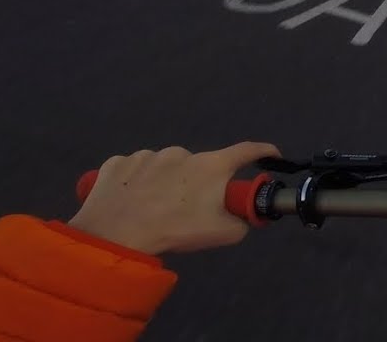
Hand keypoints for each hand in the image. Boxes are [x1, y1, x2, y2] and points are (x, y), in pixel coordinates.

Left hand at [68, 142, 279, 255]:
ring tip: (152, 209)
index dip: (263, 151)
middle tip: (187, 208)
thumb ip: (241, 222)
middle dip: (198, 183)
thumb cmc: (174, 230)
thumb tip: (243, 215)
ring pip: (164, 167)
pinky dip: (137, 183)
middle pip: (199, 165)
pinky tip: (130, 202)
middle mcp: (180, 151)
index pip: (247, 150)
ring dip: (165, 182)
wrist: (114, 236)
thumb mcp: (221, 235)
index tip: (272, 155)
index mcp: (210, 165)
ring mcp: (146, 154)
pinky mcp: (118, 162)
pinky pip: (135, 170)